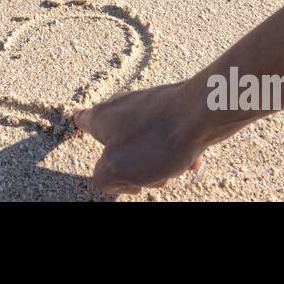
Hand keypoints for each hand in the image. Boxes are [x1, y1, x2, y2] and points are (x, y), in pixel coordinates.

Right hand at [73, 81, 204, 194]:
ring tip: (171, 166)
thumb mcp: (117, 170)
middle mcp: (122, 106)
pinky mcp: (172, 107)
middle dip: (130, 163)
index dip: (81, 130)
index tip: (84, 132)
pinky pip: (168, 135)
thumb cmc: (159, 138)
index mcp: (102, 118)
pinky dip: (176, 149)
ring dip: (155, 159)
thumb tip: (111, 179)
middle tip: (143, 175)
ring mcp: (148, 104)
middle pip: (117, 139)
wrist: (202, 113)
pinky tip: (189, 159)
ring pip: (145, 140)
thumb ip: (103, 178)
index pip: (81, 119)